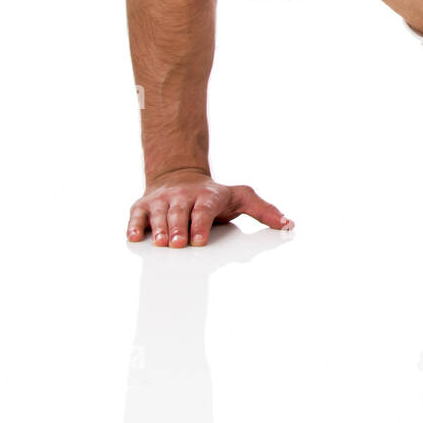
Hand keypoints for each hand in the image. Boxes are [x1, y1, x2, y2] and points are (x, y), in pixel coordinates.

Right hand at [127, 169, 292, 246]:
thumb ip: (264, 211)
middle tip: (179, 244)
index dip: (201, 224)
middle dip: (179, 228)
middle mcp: (183, 197)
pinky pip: (136, 216)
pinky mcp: (143, 206)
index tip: (200, 240)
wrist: (181, 177)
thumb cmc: (214, 196)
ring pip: (158, 215)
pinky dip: (134, 225)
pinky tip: (134, 237)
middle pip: (179, 213)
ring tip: (161, 244)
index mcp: (207, 196)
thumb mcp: (241, 198)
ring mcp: (162, 201)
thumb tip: (289, 225)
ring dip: (159, 229)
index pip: (204, 210)